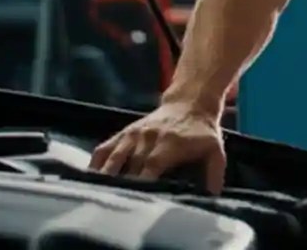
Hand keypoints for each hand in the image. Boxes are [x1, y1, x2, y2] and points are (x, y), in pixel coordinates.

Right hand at [88, 100, 226, 192]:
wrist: (190, 102)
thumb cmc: (202, 132)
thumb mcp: (215, 151)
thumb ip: (215, 174)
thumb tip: (212, 197)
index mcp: (169, 144)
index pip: (150, 167)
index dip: (142, 183)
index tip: (138, 200)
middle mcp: (148, 139)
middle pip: (130, 167)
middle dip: (123, 186)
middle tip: (118, 204)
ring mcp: (133, 134)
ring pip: (112, 158)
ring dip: (105, 177)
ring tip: (100, 195)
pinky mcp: (124, 132)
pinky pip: (104, 148)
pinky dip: (95, 164)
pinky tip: (91, 179)